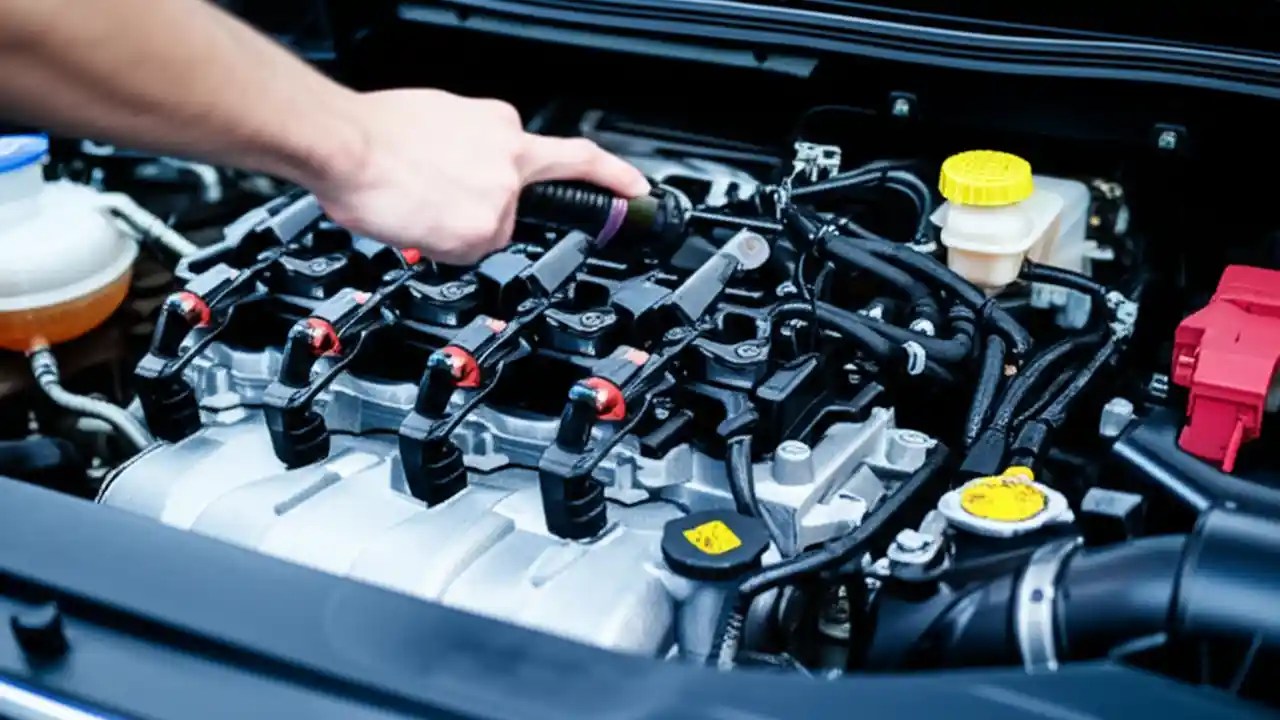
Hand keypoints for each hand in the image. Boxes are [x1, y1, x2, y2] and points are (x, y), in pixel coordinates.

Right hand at [308, 89, 649, 263]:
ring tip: (413, 202)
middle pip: (510, 207)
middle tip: (441, 202)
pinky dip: (438, 244)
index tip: (637, 189)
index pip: (574, 157)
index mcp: (501, 128)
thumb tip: (468, 167)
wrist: (346, 144)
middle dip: (478, 211)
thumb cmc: (376, 130)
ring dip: (452, 227)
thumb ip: (471, 145)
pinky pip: (463, 253)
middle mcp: (510, 163)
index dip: (612, 176)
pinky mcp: (482, 232)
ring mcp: (499, 200)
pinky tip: (415, 220)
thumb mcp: (439, 119)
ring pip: (485, 233)